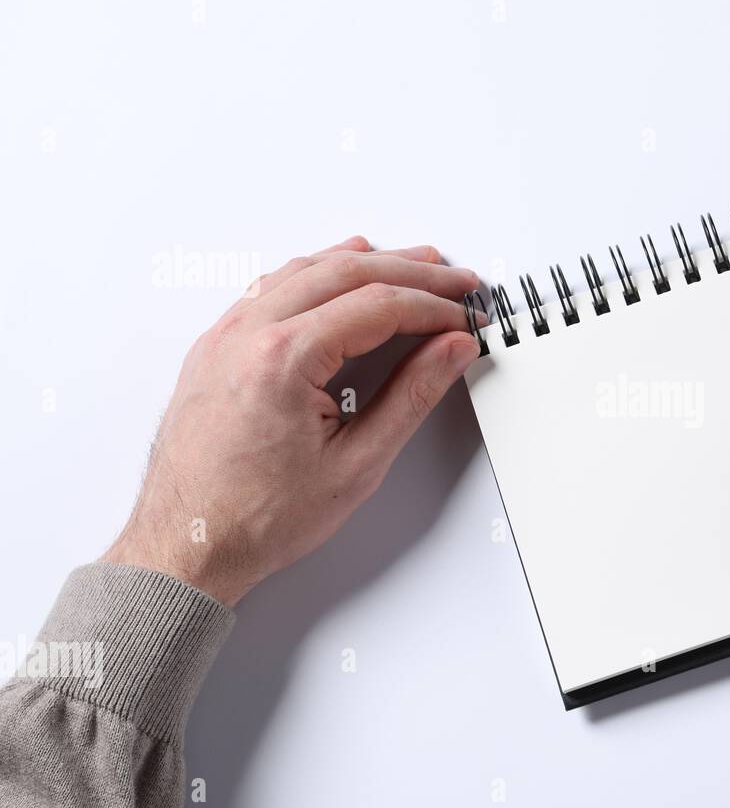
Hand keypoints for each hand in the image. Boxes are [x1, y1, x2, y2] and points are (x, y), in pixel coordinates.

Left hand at [102, 235, 481, 605]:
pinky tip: (341, 269)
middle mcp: (246, 334)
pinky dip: (318, 271)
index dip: (433, 306)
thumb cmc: (256, 518)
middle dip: (411, 272)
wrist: (187, 545)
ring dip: (366, 263)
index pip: (377, 306)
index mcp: (281, 360)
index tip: (465, 317)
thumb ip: (412, 396)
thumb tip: (451, 349)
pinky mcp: (216, 346)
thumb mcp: (357, 464)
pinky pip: (272, 286)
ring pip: (306, 269)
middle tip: (456, 280)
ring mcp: (224, 335)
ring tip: (414, 263)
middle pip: (346, 274)